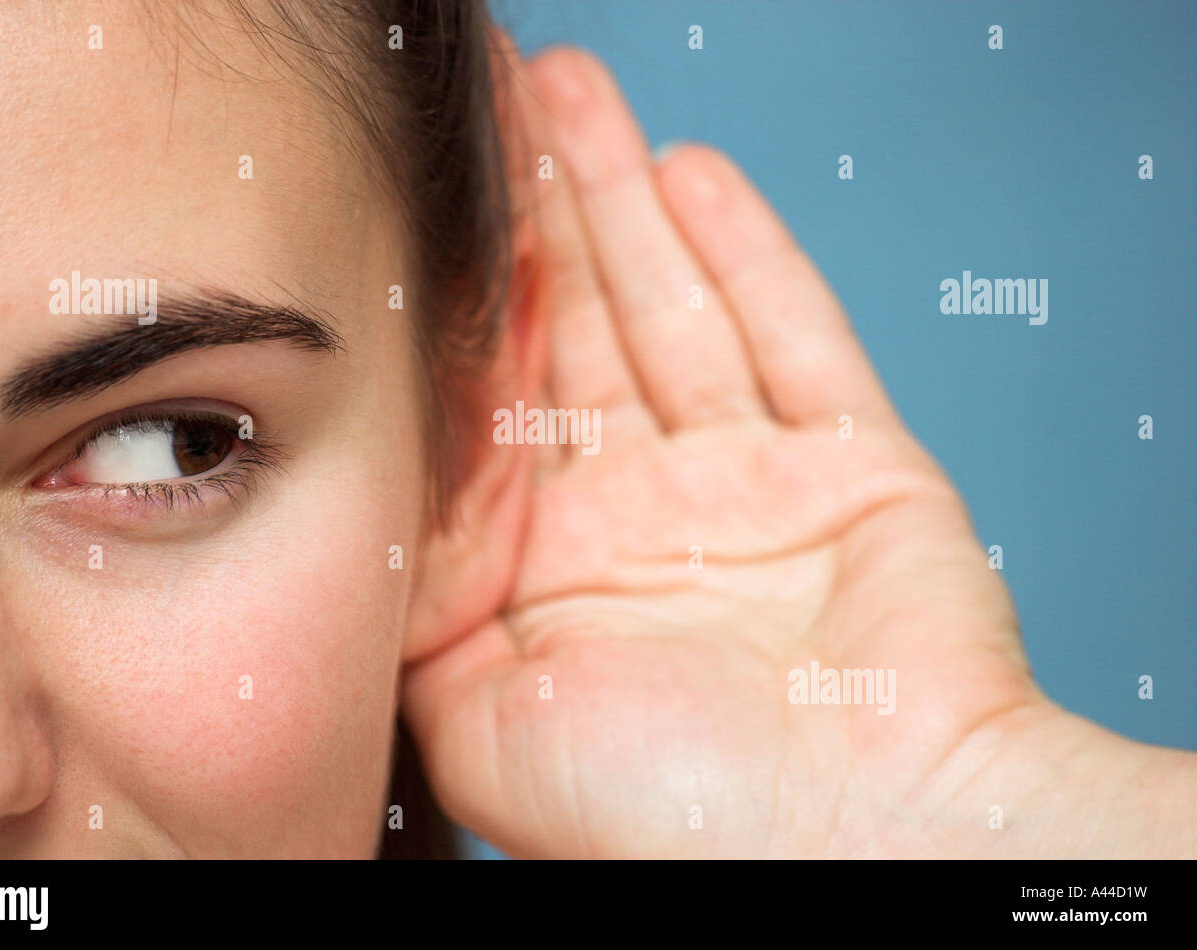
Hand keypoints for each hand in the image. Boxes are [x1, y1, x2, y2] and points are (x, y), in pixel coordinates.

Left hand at [402, 46, 1194, 857]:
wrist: (852, 853)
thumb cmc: (663, 818)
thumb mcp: (475, 719)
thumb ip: (425, 598)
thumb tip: (382, 496)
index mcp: (556, 571)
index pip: (500, 399)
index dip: (462, 298)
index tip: (426, 204)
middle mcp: (649, 517)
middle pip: (583, 328)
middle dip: (540, 214)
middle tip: (499, 104)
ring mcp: (753, 487)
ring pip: (676, 312)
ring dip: (623, 202)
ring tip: (572, 95)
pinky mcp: (857, 470)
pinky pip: (796, 340)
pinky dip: (746, 257)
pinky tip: (690, 177)